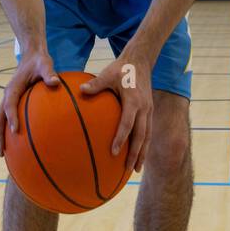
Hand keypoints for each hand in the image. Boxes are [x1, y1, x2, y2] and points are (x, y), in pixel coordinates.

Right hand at [0, 47, 59, 157]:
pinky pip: (8, 118)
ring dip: (0, 135)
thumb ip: (49, 73)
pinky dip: (8, 130)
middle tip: (1, 152)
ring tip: (4, 153)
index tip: (16, 130)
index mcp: (13, 88)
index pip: (9, 105)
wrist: (32, 55)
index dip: (12, 117)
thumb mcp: (45, 64)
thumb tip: (55, 82)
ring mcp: (9, 99)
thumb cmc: (39, 60)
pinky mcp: (14, 102)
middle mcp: (8, 95)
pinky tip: (18, 142)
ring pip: (0, 120)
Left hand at [80, 53, 152, 172]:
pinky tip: (138, 154)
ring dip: (142, 153)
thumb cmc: (121, 68)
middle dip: (136, 154)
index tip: (114, 152)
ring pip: (147, 136)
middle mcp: (144, 108)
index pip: (127, 123)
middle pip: (141, 136)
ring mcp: (148, 110)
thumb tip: (80, 91)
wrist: (141, 61)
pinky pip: (147, 131)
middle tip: (128, 169)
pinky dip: (143, 144)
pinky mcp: (149, 111)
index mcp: (134, 101)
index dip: (121, 138)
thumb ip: (95, 84)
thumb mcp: (107, 74)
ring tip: (136, 169)